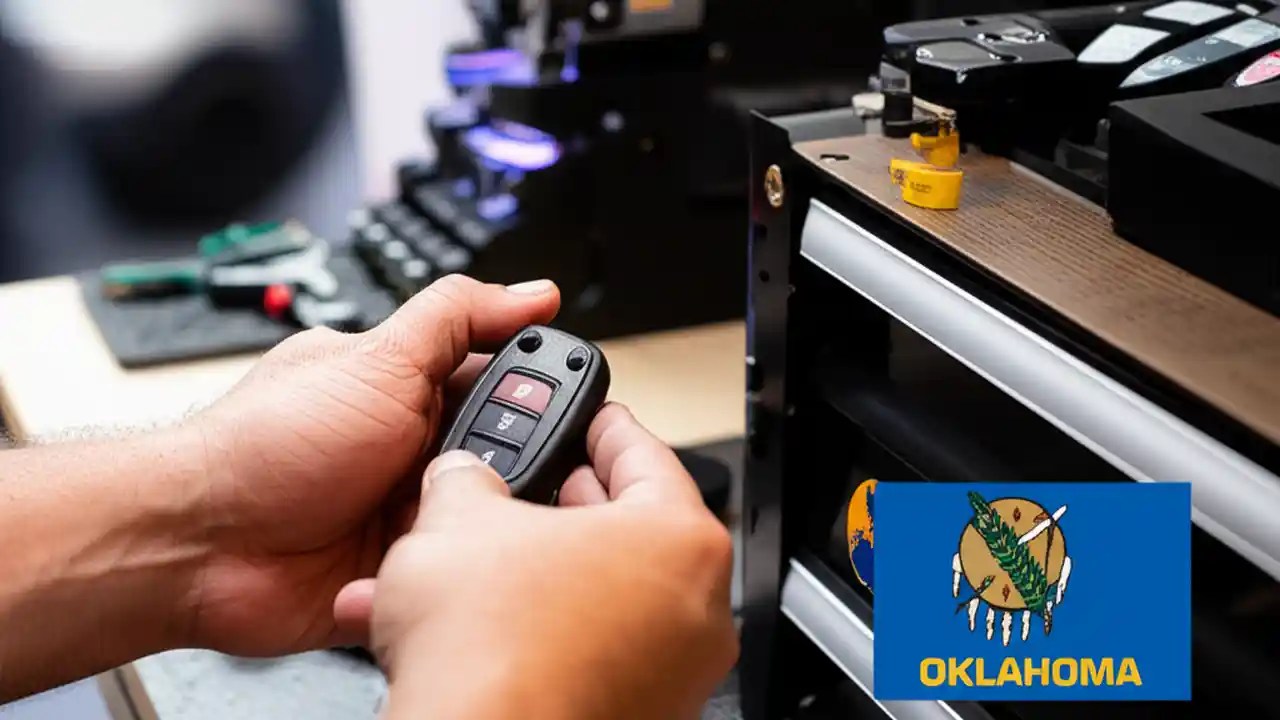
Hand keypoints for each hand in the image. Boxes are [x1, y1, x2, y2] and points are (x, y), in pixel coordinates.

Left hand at [183, 275, 559, 654]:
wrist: (199, 545)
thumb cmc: (267, 446)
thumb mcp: (377, 360)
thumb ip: (457, 318)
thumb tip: (531, 290)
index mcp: (408, 388)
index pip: (503, 381)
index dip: (542, 392)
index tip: (578, 403)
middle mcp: (410, 448)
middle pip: (506, 454)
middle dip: (516, 467)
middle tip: (497, 471)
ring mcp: (403, 511)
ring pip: (486, 517)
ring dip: (481, 522)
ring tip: (460, 520)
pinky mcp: (396, 569)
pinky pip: (449, 571)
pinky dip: (448, 571)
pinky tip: (437, 561)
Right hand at [342, 404, 737, 719]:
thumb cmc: (493, 654)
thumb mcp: (454, 524)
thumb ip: (466, 480)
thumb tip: (459, 479)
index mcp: (679, 541)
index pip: (646, 454)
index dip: (605, 426)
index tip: (595, 417)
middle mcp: (697, 609)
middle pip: (635, 531)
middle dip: (573, 506)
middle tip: (539, 488)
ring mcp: (677, 674)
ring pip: (609, 598)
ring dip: (551, 575)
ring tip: (491, 564)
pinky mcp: (645, 717)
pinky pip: (598, 653)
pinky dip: (550, 634)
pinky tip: (493, 628)